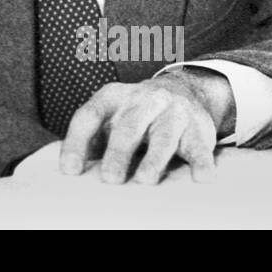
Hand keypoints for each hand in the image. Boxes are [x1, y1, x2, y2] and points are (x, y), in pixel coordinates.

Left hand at [58, 72, 233, 184]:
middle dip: (118, 153)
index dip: (77, 142)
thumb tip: (72, 171)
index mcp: (113, 97)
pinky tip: (201, 178)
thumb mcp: (110, 117)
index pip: (89, 116)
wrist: (183, 91)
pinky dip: (201, 163)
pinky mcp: (197, 129)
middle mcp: (143, 101)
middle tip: (110, 179)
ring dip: (154, 159)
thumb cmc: (135, 114)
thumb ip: (92, 139)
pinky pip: (199, 147)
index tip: (69, 170)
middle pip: (128, 127)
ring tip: (145, 180)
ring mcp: (172, 112)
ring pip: (163, 135)